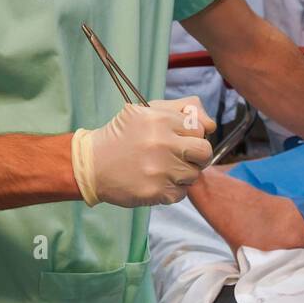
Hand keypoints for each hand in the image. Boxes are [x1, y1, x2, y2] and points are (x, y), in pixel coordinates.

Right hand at [71, 96, 215, 207]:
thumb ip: (182, 109)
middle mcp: (162, 143)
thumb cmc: (124, 135)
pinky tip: (157, 182)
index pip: (199, 129)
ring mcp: (160, 170)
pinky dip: (172, 190)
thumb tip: (210, 125)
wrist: (93, 165)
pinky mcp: (156, 192)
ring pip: (193, 175)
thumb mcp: (148, 110)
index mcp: (161, 120)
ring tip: (163, 169)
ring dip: (183, 174)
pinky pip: (181, 193)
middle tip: (184, 158)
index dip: (193, 136)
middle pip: (204, 152)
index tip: (180, 140)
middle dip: (198, 156)